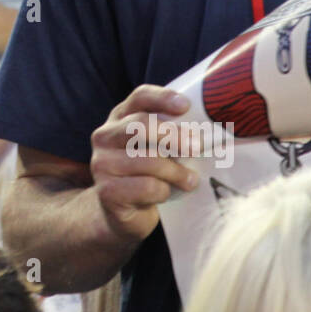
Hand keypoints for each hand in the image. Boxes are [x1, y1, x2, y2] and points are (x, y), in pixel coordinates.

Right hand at [89, 85, 199, 243]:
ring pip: (148, 160)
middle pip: (140, 126)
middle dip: (173, 136)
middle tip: (196, 147)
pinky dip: (163, 191)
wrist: (123, 214)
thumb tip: (208, 132)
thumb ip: (170, 135)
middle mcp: (105, 136)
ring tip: (190, 180)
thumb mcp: (156, 149)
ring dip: (176, 172)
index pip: (139, 97)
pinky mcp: (106, 191)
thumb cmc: (147, 174)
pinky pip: (146, 187)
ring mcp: (102, 164)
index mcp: (120, 118)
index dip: (162, 98)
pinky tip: (165, 194)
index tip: (186, 105)